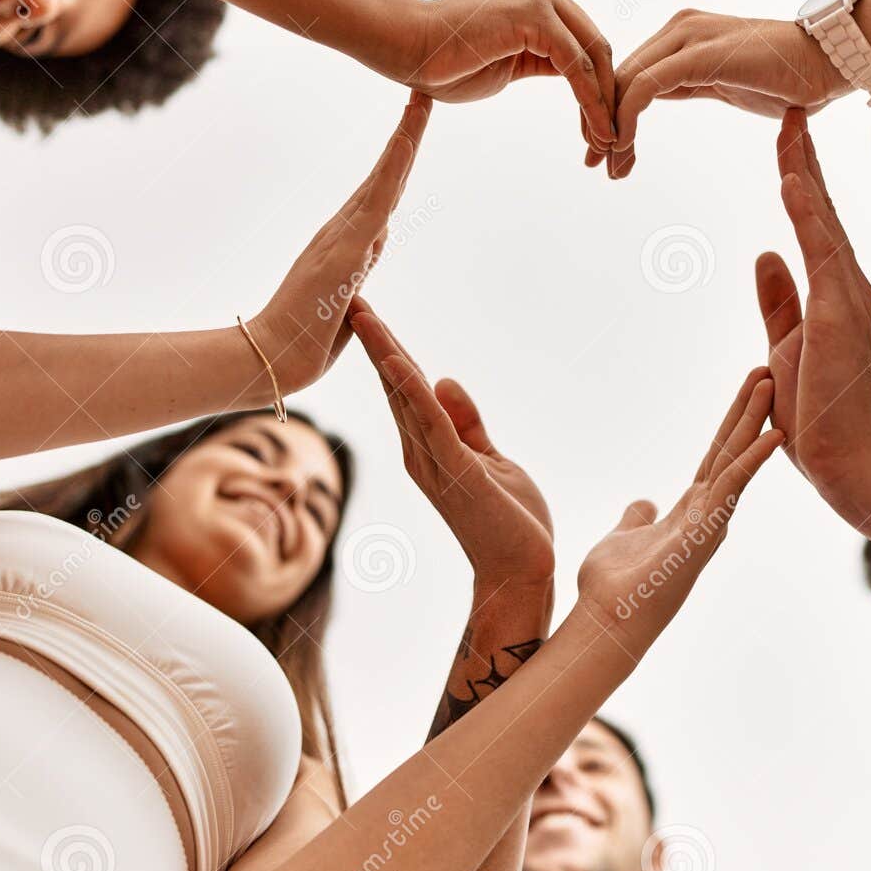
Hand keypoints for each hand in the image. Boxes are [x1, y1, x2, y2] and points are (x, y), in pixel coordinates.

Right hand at [247, 94, 429, 399]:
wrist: (272, 358)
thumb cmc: (304, 344)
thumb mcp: (341, 313)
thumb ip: (350, 295)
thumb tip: (354, 292)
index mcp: (346, 246)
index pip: (380, 198)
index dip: (397, 166)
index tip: (412, 135)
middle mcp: (343, 231)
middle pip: (385, 177)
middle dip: (405, 136)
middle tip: (422, 96)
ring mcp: (344, 236)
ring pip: (384, 179)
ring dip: (404, 139)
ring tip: (422, 101)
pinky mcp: (346, 248)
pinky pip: (378, 199)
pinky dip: (393, 167)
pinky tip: (406, 138)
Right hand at [350, 300, 554, 586]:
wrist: (520, 571)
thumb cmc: (509, 521)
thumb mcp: (490, 459)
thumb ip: (466, 422)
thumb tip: (443, 380)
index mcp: (428, 448)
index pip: (404, 390)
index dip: (387, 350)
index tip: (367, 314)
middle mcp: (421, 453)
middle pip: (394, 387)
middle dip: (375, 342)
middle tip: (351, 300)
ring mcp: (435, 463)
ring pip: (405, 398)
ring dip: (385, 355)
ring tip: (364, 317)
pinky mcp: (457, 472)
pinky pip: (431, 423)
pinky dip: (413, 391)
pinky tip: (396, 362)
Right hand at [396, 0, 616, 163]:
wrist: (407, 48)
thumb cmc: (446, 62)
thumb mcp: (511, 60)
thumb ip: (545, 59)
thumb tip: (576, 76)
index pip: (584, 40)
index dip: (598, 86)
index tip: (600, 128)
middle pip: (595, 46)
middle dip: (607, 97)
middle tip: (610, 142)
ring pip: (592, 55)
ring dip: (603, 104)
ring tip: (605, 144)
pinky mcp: (535, 15)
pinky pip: (575, 65)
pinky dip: (590, 101)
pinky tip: (595, 129)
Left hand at [574, 369, 783, 647]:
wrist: (607, 620)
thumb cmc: (614, 586)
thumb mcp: (623, 536)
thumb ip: (638, 517)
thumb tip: (643, 502)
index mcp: (690, 512)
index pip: (716, 456)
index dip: (732, 423)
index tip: (749, 388)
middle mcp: (707, 515)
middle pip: (731, 452)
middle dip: (748, 411)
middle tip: (769, 370)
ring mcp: (710, 525)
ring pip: (737, 463)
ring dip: (754, 424)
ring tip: (770, 385)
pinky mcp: (704, 536)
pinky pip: (730, 489)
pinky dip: (750, 462)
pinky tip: (769, 438)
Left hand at [609, 10, 842, 177]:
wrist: (830, 63)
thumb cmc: (787, 78)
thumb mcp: (723, 83)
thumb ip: (687, 83)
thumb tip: (655, 97)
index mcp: (682, 34)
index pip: (629, 72)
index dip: (609, 112)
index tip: (603, 152)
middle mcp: (680, 28)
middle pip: (619, 76)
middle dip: (601, 124)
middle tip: (595, 165)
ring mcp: (689, 36)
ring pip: (625, 82)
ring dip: (611, 128)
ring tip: (611, 167)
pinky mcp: (700, 53)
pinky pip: (645, 87)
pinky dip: (627, 119)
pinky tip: (624, 147)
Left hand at [757, 109, 870, 499]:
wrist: (848, 460)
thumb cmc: (819, 413)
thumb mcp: (787, 345)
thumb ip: (778, 300)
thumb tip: (764, 254)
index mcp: (835, 292)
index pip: (814, 224)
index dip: (799, 179)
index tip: (785, 139)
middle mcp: (849, 285)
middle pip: (821, 210)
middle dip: (803, 159)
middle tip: (788, 109)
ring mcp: (849, 297)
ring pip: (822, 220)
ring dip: (803, 171)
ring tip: (787, 125)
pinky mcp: (839, 313)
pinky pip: (819, 252)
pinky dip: (805, 213)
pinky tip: (790, 178)